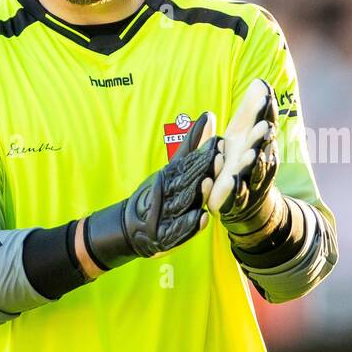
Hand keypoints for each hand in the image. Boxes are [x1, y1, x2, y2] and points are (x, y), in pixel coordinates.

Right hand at [82, 111, 218, 270]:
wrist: (131, 227)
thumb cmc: (158, 193)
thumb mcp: (174, 167)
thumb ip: (192, 144)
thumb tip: (210, 116)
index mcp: (170, 176)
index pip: (188, 163)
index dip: (204, 154)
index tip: (220, 143)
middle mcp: (168, 193)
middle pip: (187, 180)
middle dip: (202, 170)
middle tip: (218, 157)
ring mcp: (167, 214)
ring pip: (184, 203)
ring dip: (196, 194)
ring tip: (208, 183)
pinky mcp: (167, 235)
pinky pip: (180, 230)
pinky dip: (191, 226)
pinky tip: (203, 219)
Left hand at [208, 79, 283, 247]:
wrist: (249, 203)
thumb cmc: (243, 159)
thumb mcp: (244, 132)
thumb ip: (250, 109)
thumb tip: (261, 81)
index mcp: (259, 142)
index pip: (264, 122)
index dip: (265, 110)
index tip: (265, 94)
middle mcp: (259, 161)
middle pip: (262, 147)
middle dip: (261, 137)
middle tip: (262, 126)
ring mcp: (249, 181)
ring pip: (253, 172)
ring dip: (253, 164)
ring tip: (251, 154)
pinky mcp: (237, 200)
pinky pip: (237, 195)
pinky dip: (236, 190)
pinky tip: (233, 182)